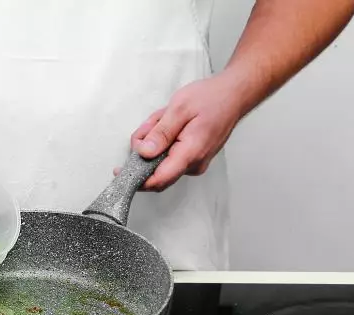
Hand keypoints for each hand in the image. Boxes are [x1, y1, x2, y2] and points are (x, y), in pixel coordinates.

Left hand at [120, 74, 244, 191]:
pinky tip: (171, 123)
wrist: (234, 94)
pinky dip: (163, 139)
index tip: (119, 171)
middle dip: (145, 148)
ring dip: (154, 140)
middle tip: (153, 122)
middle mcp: (193, 164)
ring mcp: (194, 163)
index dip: (135, 179)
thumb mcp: (179, 109)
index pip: (158, 180)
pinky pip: (168, 155)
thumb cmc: (211, 98)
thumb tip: (144, 153)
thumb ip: (160, 133)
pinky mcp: (192, 158)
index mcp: (190, 153)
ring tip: (165, 118)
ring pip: (159, 159)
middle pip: (154, 168)